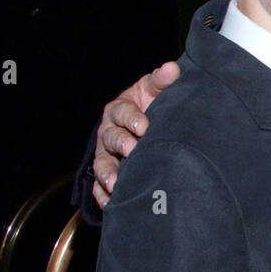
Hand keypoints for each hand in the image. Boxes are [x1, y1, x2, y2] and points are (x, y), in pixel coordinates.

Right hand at [91, 61, 180, 209]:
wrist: (149, 124)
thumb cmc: (152, 105)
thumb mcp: (156, 90)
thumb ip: (163, 81)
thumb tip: (172, 68)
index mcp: (120, 109)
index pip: (122, 113)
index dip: (132, 119)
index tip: (145, 126)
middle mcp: (109, 132)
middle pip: (110, 138)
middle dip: (121, 145)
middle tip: (133, 151)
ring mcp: (106, 154)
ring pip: (102, 164)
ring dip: (108, 173)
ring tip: (117, 183)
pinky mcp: (107, 174)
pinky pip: (99, 186)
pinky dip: (103, 194)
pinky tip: (113, 203)